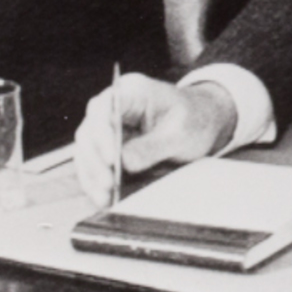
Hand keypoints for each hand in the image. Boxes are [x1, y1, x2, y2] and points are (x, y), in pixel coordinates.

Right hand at [72, 73, 237, 205]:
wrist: (205, 122)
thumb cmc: (195, 120)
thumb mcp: (180, 134)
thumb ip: (152, 147)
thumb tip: (124, 163)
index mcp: (131, 91)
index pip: (103, 108)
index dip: (102, 134)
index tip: (111, 159)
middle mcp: (113, 107)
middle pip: (89, 132)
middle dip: (95, 161)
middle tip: (107, 185)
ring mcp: (109, 127)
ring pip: (87, 151)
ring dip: (91, 176)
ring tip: (103, 199)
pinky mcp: (110, 146)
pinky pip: (95, 164)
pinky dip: (96, 182)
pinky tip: (103, 199)